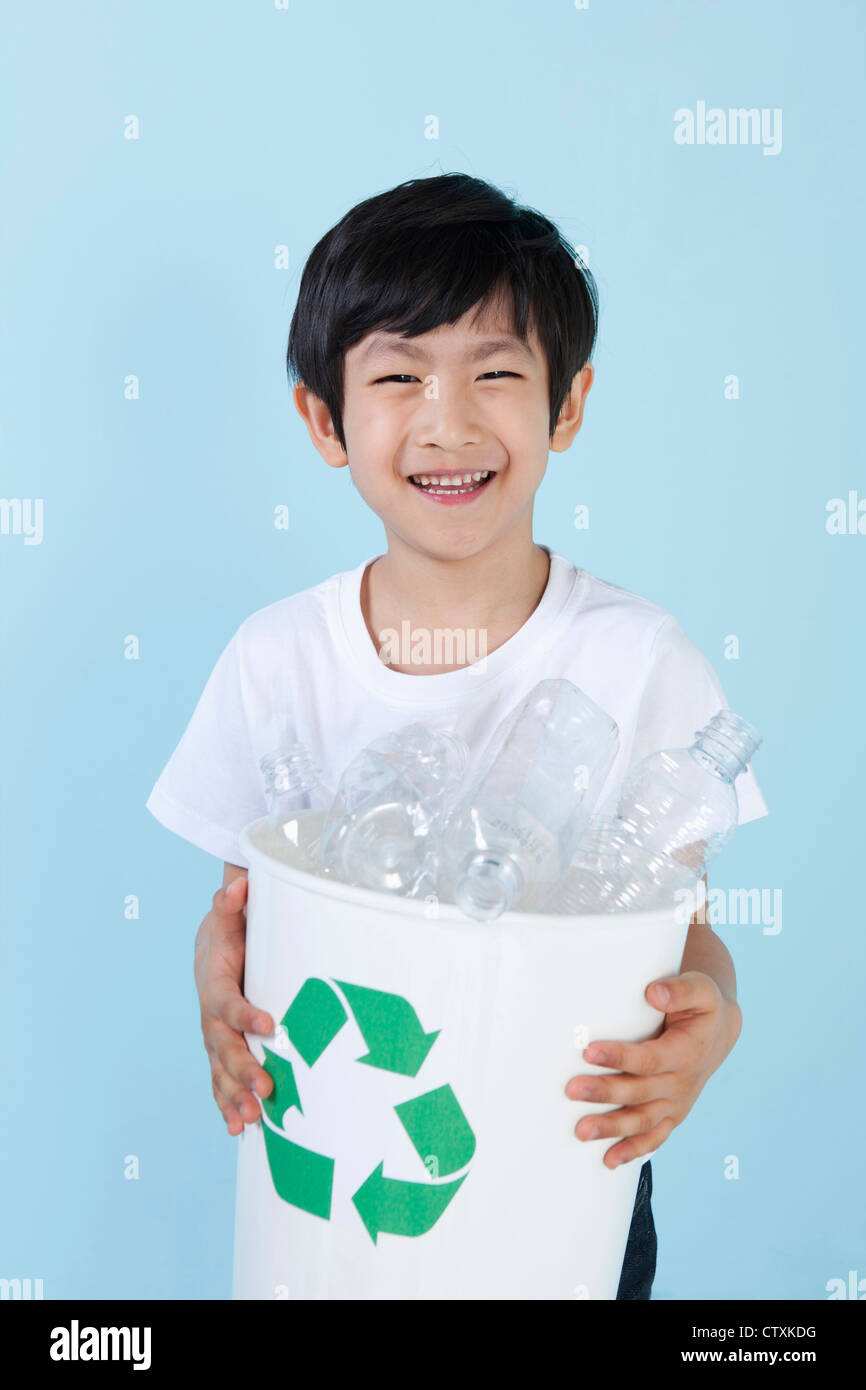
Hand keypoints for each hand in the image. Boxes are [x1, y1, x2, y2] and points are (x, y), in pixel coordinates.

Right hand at [194, 874, 274, 1135]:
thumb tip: (238, 884)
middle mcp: (210, 1014)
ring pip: (219, 1070)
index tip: (268, 1024)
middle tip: (266, 1090)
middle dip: (243, 1069)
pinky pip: (220, 1080)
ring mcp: (214, 1035)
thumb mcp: (231, 912)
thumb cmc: (231, 929)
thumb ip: (232, 900)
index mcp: (214, 981)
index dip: (244, 1013)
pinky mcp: (221, 1048)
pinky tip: (237, 1128)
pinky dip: (226, 1103)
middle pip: (222, 1045)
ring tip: (250, 1120)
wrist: (215, 944)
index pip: (225, 1001)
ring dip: (233, 1096)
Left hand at [564, 971, 742, 1168]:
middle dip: (604, 1093)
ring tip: (581, 1132)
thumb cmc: (703, 1007)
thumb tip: (653, 993)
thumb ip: (680, 990)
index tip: (589, 1051)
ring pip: (642, 1121)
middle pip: (638, 1092)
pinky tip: (608, 1160)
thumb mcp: (702, 990)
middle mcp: (681, 1083)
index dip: (619, 1056)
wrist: (719, 1032)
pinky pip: (653, 1138)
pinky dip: (632, 1151)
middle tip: (572, 1091)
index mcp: (685, 1053)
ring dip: (612, 1129)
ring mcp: (676, 1103)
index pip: (648, 1059)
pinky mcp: (671, 1114)